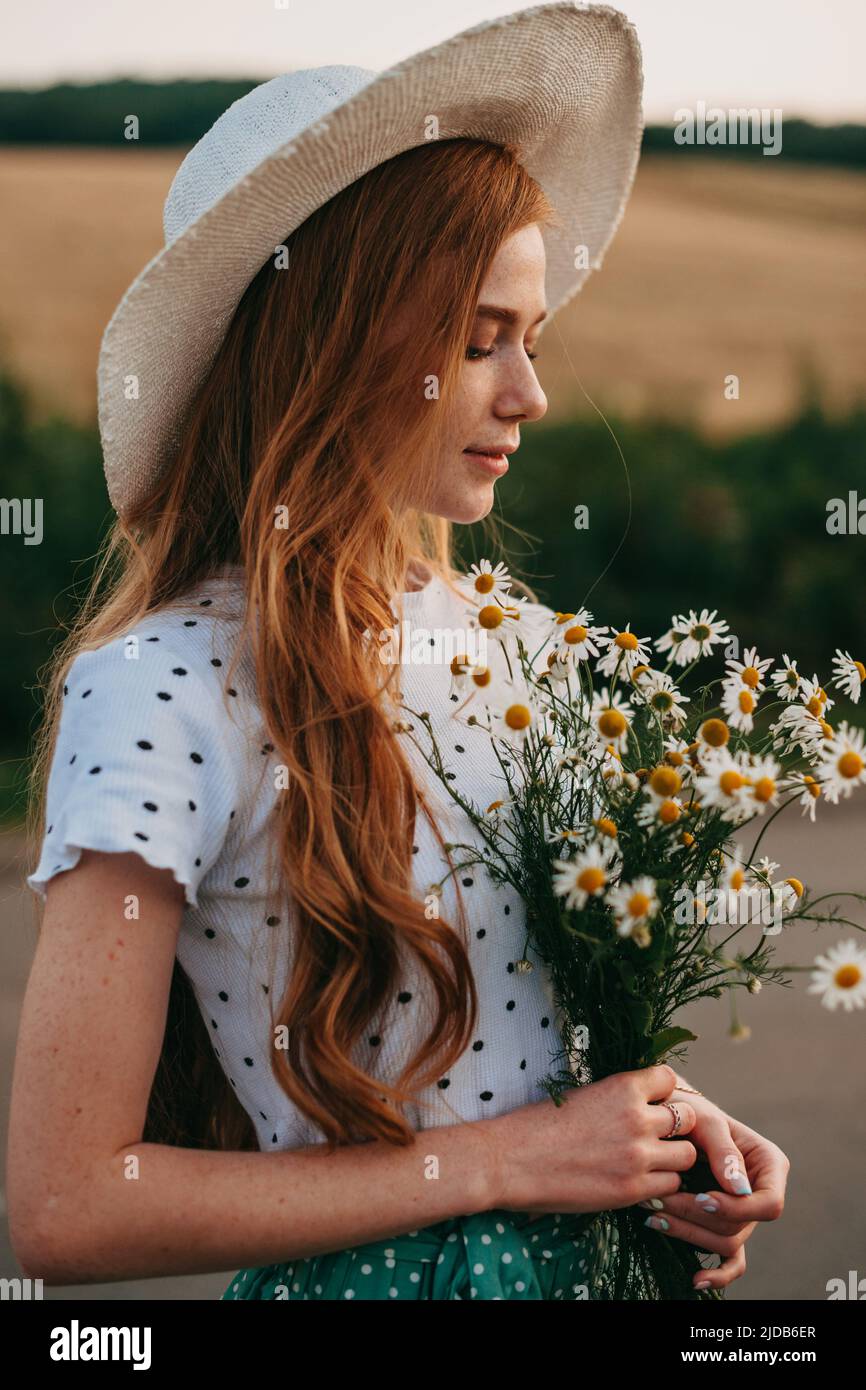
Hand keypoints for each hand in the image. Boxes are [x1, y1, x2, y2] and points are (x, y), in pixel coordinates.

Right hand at [483, 1063, 699, 1215]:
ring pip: (688, 1154)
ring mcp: (638, 1155)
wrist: (510, 1160)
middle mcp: (637, 1118)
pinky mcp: (632, 1189)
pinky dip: (660, 1184)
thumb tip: (643, 1104)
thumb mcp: (583, 1095)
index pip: (670, 1079)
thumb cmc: (537, 1125)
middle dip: (677, 1127)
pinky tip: (638, 1181)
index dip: (665, 1092)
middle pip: (689, 1118)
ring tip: (651, 1162)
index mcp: (621, 1087)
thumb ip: (618, 1100)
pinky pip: (671, 1185)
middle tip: (659, 1137)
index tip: (656, 1102)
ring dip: (674, 1158)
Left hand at [637, 1094, 789, 1292]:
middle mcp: (759, 1192)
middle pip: (740, 1225)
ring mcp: (742, 1213)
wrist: (665, 1115)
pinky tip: (696, 1280)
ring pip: (725, 1242)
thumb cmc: (687, 1110)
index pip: (769, 1203)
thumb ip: (724, 1150)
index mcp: (768, 1164)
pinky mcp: (722, 1226)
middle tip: (658, 1199)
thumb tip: (741, 1190)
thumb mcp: (704, 1119)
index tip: (701, 1198)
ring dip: (688, 1232)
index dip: (737, 1208)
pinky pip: (732, 1262)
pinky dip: (717, 1275)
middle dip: (697, 1217)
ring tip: (652, 1214)